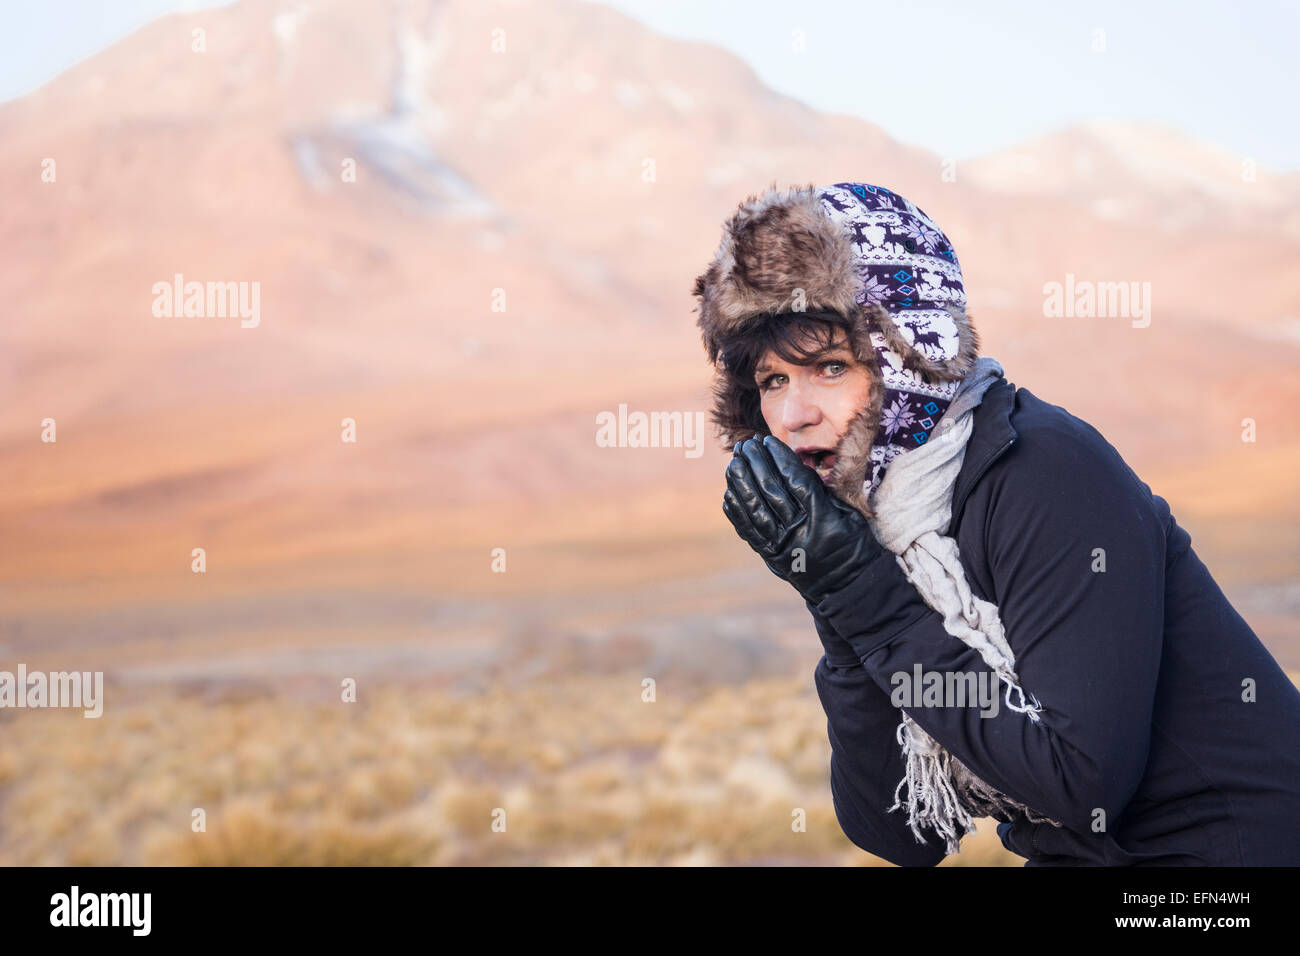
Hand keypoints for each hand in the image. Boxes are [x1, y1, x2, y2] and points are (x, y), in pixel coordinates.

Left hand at [722, 434, 882, 603]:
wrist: (848, 587)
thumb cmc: (854, 545)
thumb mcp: (849, 514)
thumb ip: (823, 492)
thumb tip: (796, 465)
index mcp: (822, 517)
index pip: (794, 480)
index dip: (779, 458)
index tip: (767, 441)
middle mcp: (799, 531)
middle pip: (770, 491)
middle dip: (756, 463)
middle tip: (746, 444)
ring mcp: (782, 546)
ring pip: (754, 509)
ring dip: (741, 483)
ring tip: (733, 462)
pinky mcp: (772, 557)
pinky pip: (749, 532)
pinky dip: (737, 511)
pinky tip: (729, 493)